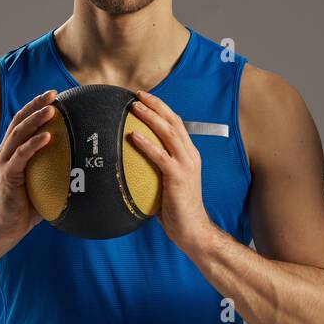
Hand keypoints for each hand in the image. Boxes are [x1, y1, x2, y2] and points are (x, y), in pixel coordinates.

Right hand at [0, 89, 55, 244]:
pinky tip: (48, 137)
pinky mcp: (7, 175)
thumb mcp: (44, 183)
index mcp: (14, 151)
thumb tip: (86, 166)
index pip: (23, 122)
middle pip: (20, 121)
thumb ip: (56, 170)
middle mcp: (6, 152)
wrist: (6, 227)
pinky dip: (34, 144)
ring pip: (19, 134)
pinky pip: (21, 156)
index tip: (54, 96)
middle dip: (36, 105)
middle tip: (54, 94)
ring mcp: (5, 162)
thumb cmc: (27, 206)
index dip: (36, 107)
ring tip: (51, 109)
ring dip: (36, 119)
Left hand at [127, 90, 213, 252]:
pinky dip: (146, 144)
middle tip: (137, 94)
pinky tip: (133, 136)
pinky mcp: (178, 176)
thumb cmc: (177, 210)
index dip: (161, 109)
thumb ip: (155, 170)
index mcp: (189, 155)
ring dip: (150, 117)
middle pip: (174, 122)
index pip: (176, 125)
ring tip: (134, 107)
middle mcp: (190, 155)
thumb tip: (131, 163)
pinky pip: (160, 156)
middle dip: (156, 105)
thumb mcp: (167, 184)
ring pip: (168, 133)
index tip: (144, 99)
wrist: (193, 228)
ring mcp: (186, 165)